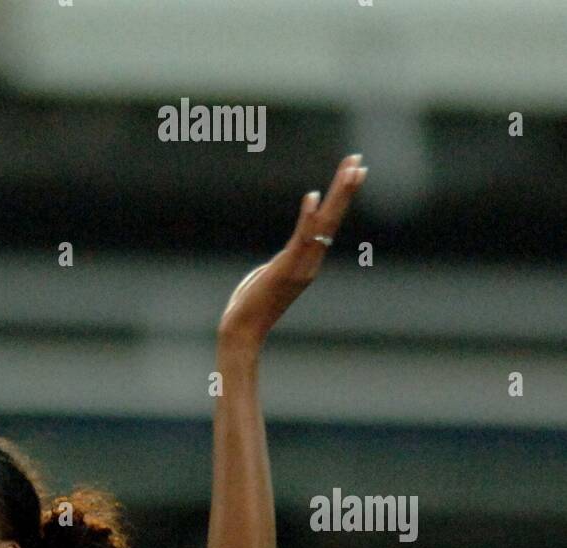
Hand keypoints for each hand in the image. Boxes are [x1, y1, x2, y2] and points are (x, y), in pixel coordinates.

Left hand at [218, 154, 367, 349]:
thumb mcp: (269, 278)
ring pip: (323, 224)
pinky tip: (313, 196)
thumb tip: (276, 263)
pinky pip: (300, 238)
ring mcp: (300, 266)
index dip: (340, 198)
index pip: (328, 224)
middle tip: (358, 161)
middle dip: (345, 189)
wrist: (243, 332)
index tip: (352, 172)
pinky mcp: (285, 269)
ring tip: (350, 170)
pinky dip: (307, 217)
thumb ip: (279, 265)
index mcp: (308, 262)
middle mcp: (310, 262)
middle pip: (332, 219)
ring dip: (337, 195)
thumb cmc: (251, 308)